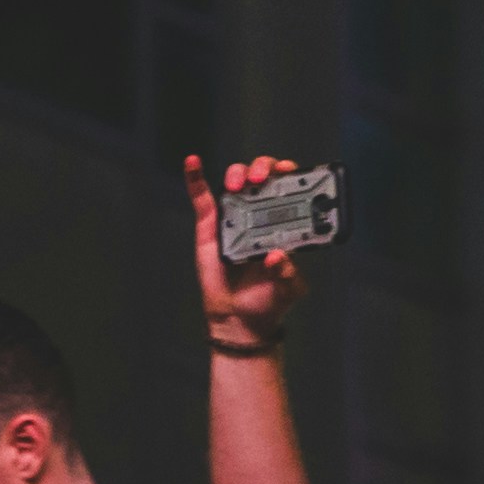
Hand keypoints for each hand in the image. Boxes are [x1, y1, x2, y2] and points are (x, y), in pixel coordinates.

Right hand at [187, 152, 322, 351]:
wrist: (240, 320)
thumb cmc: (267, 301)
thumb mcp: (288, 288)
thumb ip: (288, 272)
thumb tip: (276, 256)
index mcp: (282, 222)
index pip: (287, 187)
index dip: (288, 173)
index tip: (290, 173)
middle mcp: (258, 214)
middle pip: (262, 175)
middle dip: (264, 168)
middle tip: (263, 179)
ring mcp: (233, 218)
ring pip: (236, 180)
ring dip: (238, 173)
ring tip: (239, 184)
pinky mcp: (209, 228)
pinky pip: (201, 199)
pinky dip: (195, 179)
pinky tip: (193, 162)